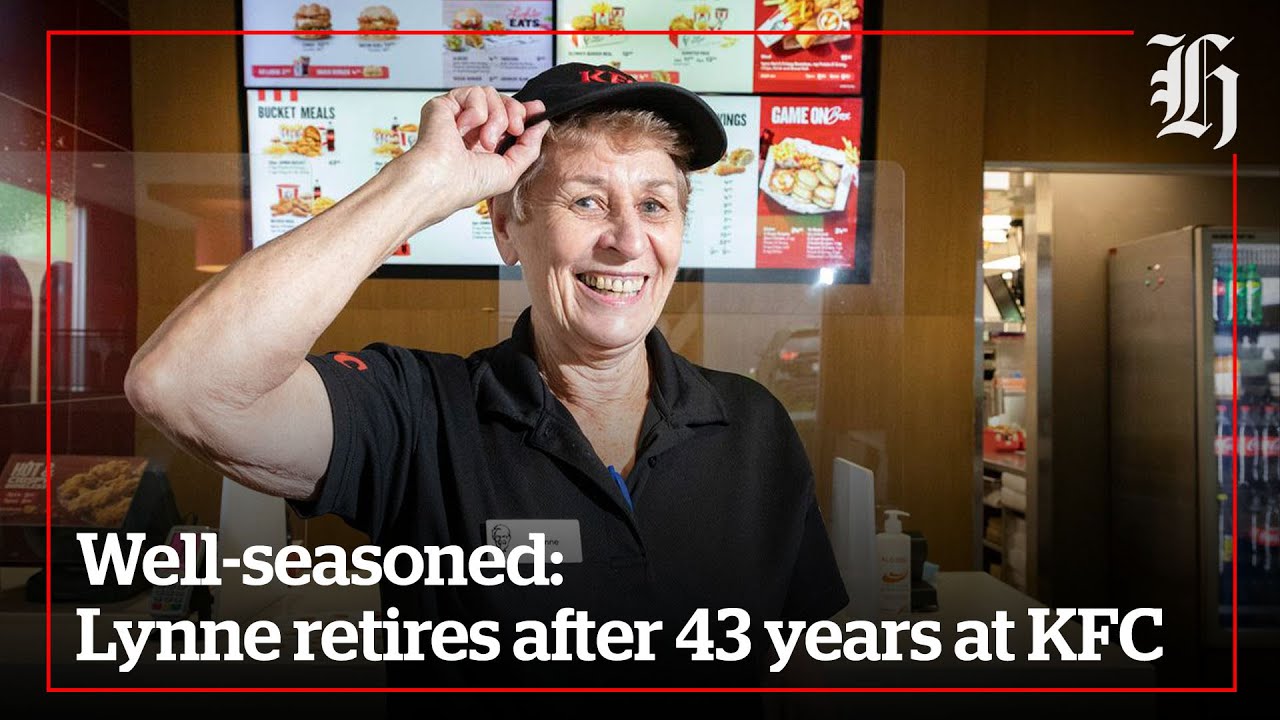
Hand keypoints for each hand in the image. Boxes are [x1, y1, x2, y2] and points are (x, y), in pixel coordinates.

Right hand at [401, 87, 548, 217]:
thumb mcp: (511, 170)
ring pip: (491, 94)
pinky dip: (475, 112)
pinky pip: (474, 93)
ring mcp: (459, 115)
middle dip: (515, 113)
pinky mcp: (446, 104)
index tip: (538, 109)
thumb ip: (529, 146)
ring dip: (495, 118)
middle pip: (504, 101)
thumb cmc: (466, 184)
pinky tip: (462, 130)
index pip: (508, 116)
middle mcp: (473, 128)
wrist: (441, 180)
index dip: (524, 110)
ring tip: (482, 140)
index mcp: (485, 143)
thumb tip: (541, 124)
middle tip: (512, 130)